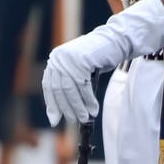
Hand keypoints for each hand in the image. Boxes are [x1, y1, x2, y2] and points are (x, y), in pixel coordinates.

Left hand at [42, 0, 163, 124]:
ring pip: (71, 90)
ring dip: (79, 107)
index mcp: (55, 61)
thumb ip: (67, 87)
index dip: (53, 105)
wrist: (113, 42)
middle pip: (60, 90)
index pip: (49, 87)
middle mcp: (59, 58)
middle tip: (76, 121)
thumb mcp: (77, 72)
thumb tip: (57, 114)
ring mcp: (69, 58)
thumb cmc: (96, 60)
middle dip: (68, 108)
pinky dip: (88, 100)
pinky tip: (93, 108)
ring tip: (86, 118)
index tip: (55, 121)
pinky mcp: (81, 60)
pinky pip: (83, 86)